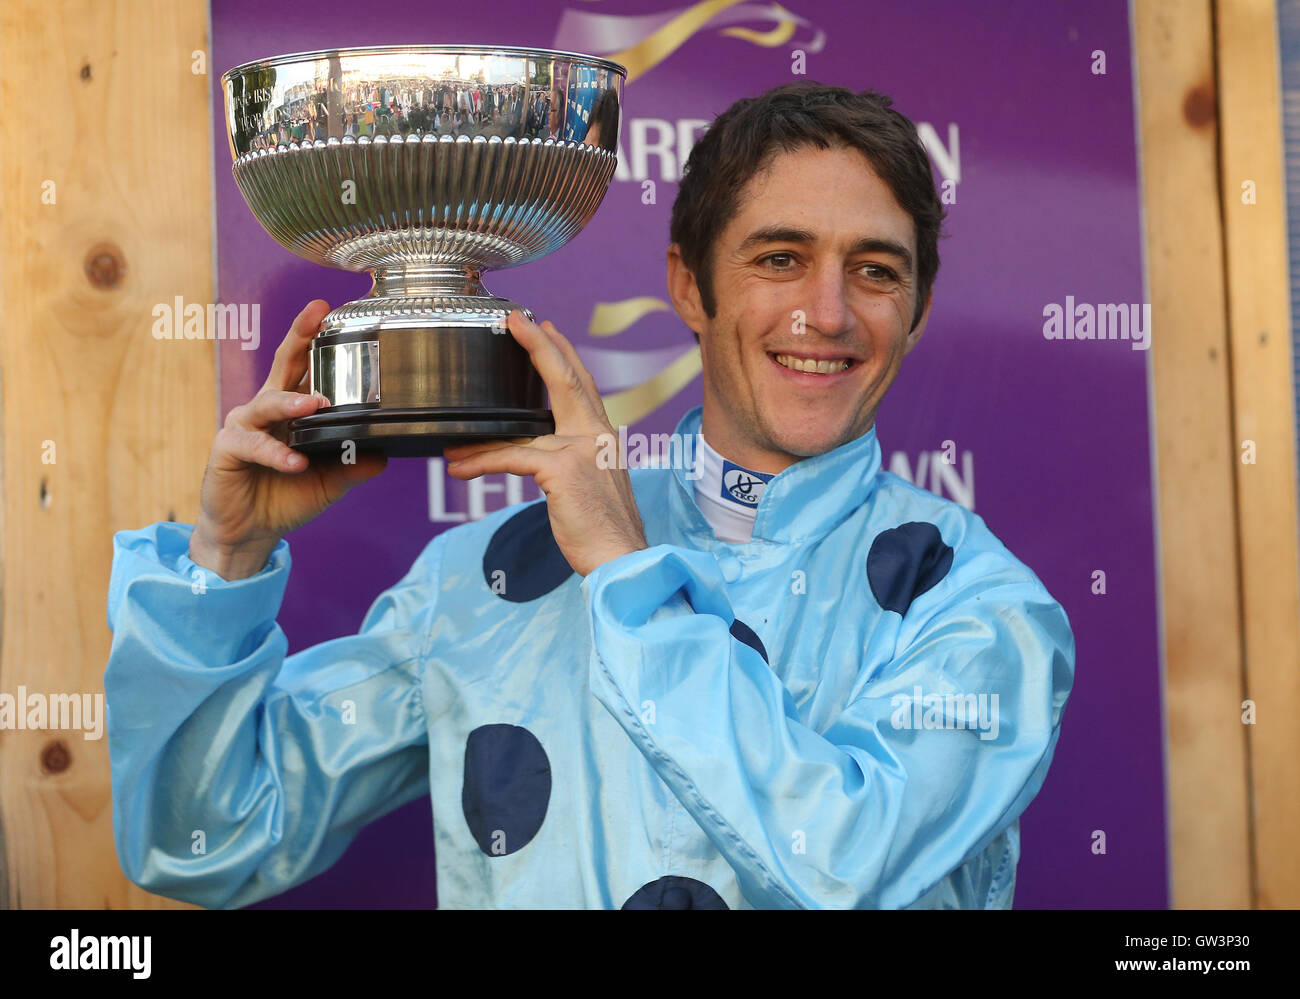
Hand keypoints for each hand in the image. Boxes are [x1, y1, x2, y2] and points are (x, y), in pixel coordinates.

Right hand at [189, 300, 387, 579]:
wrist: (251, 532)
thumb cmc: (286, 497)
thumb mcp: (329, 480)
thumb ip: (353, 465)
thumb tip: (386, 454)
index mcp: (290, 409)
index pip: (303, 367)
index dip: (312, 338)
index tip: (328, 311)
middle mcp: (266, 410)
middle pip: (282, 366)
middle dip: (298, 338)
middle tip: (316, 317)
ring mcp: (244, 427)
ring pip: (267, 404)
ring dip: (292, 403)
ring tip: (315, 405)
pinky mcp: (227, 450)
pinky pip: (253, 446)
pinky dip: (276, 453)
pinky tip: (295, 462)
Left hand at [443, 311, 647, 575]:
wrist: (624, 559)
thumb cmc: (606, 532)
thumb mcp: (593, 487)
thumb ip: (574, 465)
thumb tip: (544, 461)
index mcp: (604, 437)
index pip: (582, 385)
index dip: (563, 353)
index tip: (546, 327)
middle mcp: (597, 436)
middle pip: (566, 380)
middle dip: (540, 346)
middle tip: (517, 321)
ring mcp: (581, 451)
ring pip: (524, 428)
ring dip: (483, 433)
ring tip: (457, 425)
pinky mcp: (563, 472)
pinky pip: (512, 458)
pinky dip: (482, 462)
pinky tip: (460, 466)